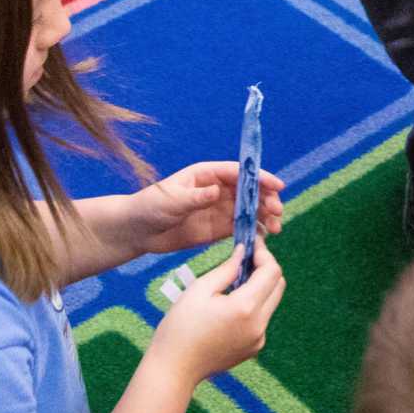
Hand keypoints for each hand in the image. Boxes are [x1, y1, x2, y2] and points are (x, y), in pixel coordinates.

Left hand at [120, 162, 285, 257]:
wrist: (135, 231)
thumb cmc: (149, 207)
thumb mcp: (171, 200)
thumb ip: (195, 197)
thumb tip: (218, 191)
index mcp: (206, 175)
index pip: (239, 173)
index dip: (260, 178)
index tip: (278, 186)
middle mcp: (216, 190)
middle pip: (249, 191)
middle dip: (266, 200)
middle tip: (278, 213)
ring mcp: (217, 210)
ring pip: (249, 210)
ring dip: (264, 217)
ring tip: (276, 229)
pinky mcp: (215, 229)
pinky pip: (240, 228)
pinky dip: (254, 231)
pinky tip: (264, 238)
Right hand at [147, 242, 285, 383]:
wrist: (173, 369)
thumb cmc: (180, 327)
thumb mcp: (199, 290)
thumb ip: (227, 268)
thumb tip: (244, 251)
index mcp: (245, 308)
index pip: (271, 271)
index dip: (264, 253)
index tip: (252, 244)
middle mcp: (258, 325)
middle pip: (278, 285)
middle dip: (265, 268)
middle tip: (246, 258)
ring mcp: (258, 339)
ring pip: (271, 302)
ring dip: (260, 286)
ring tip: (234, 280)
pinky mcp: (254, 348)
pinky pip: (262, 319)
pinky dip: (253, 305)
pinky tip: (230, 304)